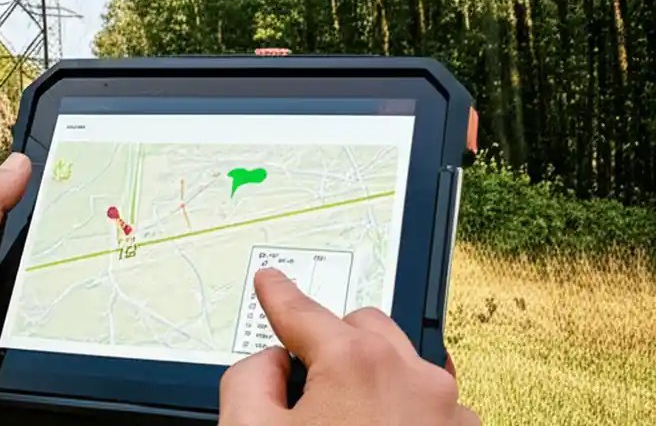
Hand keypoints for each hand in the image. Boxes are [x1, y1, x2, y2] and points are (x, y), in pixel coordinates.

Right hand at [219, 268, 477, 425]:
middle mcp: (412, 378)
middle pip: (362, 330)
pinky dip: (405, 413)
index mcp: (357, 364)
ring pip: (402, 368)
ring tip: (345, 421)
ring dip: (374, 381)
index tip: (272, 281)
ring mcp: (447, 413)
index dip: (278, 295)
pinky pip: (431, 406)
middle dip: (334, 345)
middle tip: (305, 385)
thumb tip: (268, 364)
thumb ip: (248, 379)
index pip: (303, 312)